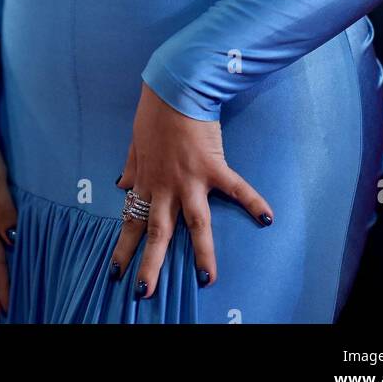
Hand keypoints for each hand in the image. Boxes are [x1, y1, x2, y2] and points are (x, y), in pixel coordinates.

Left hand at [110, 83, 273, 299]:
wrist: (175, 88)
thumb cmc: (154, 112)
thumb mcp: (136, 141)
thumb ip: (132, 166)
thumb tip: (121, 184)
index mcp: (147, 180)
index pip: (132, 220)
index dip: (124, 247)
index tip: (115, 272)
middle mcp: (167, 186)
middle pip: (158, 233)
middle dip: (150, 265)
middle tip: (144, 293)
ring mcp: (191, 179)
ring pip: (195, 224)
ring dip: (201, 253)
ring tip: (206, 280)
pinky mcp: (214, 166)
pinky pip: (235, 189)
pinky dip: (252, 202)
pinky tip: (267, 217)